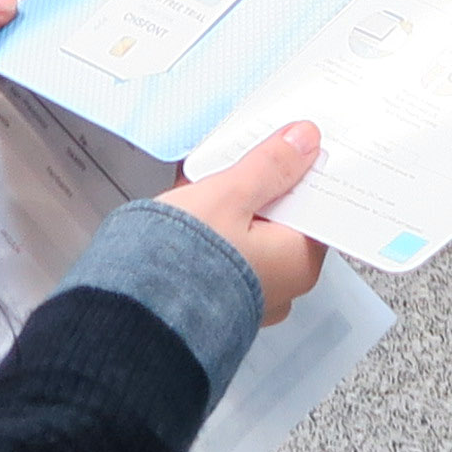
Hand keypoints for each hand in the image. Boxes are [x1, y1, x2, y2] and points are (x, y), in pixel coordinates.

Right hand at [159, 121, 329, 323]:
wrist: (134, 310)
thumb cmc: (185, 262)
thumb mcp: (231, 195)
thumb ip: (270, 165)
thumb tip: (303, 141)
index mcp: (299, 262)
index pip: (316, 207)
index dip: (299, 174)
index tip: (282, 152)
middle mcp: (282, 286)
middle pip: (284, 220)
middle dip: (261, 189)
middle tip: (238, 164)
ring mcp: (251, 296)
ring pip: (253, 236)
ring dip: (234, 209)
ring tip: (205, 185)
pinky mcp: (221, 299)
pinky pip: (229, 254)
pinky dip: (216, 232)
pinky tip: (191, 213)